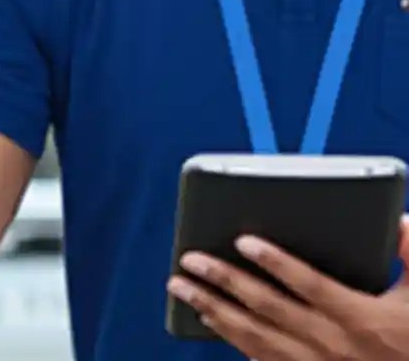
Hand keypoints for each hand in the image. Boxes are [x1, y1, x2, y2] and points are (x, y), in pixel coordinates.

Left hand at [167, 218, 408, 359]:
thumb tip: (397, 221)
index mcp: (361, 318)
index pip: (310, 286)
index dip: (277, 263)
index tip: (243, 241)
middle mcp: (332, 344)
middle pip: (268, 309)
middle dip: (225, 282)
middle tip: (190, 260)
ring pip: (253, 336)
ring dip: (213, 309)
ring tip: (181, 287)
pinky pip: (260, 358)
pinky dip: (231, 337)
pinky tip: (207, 318)